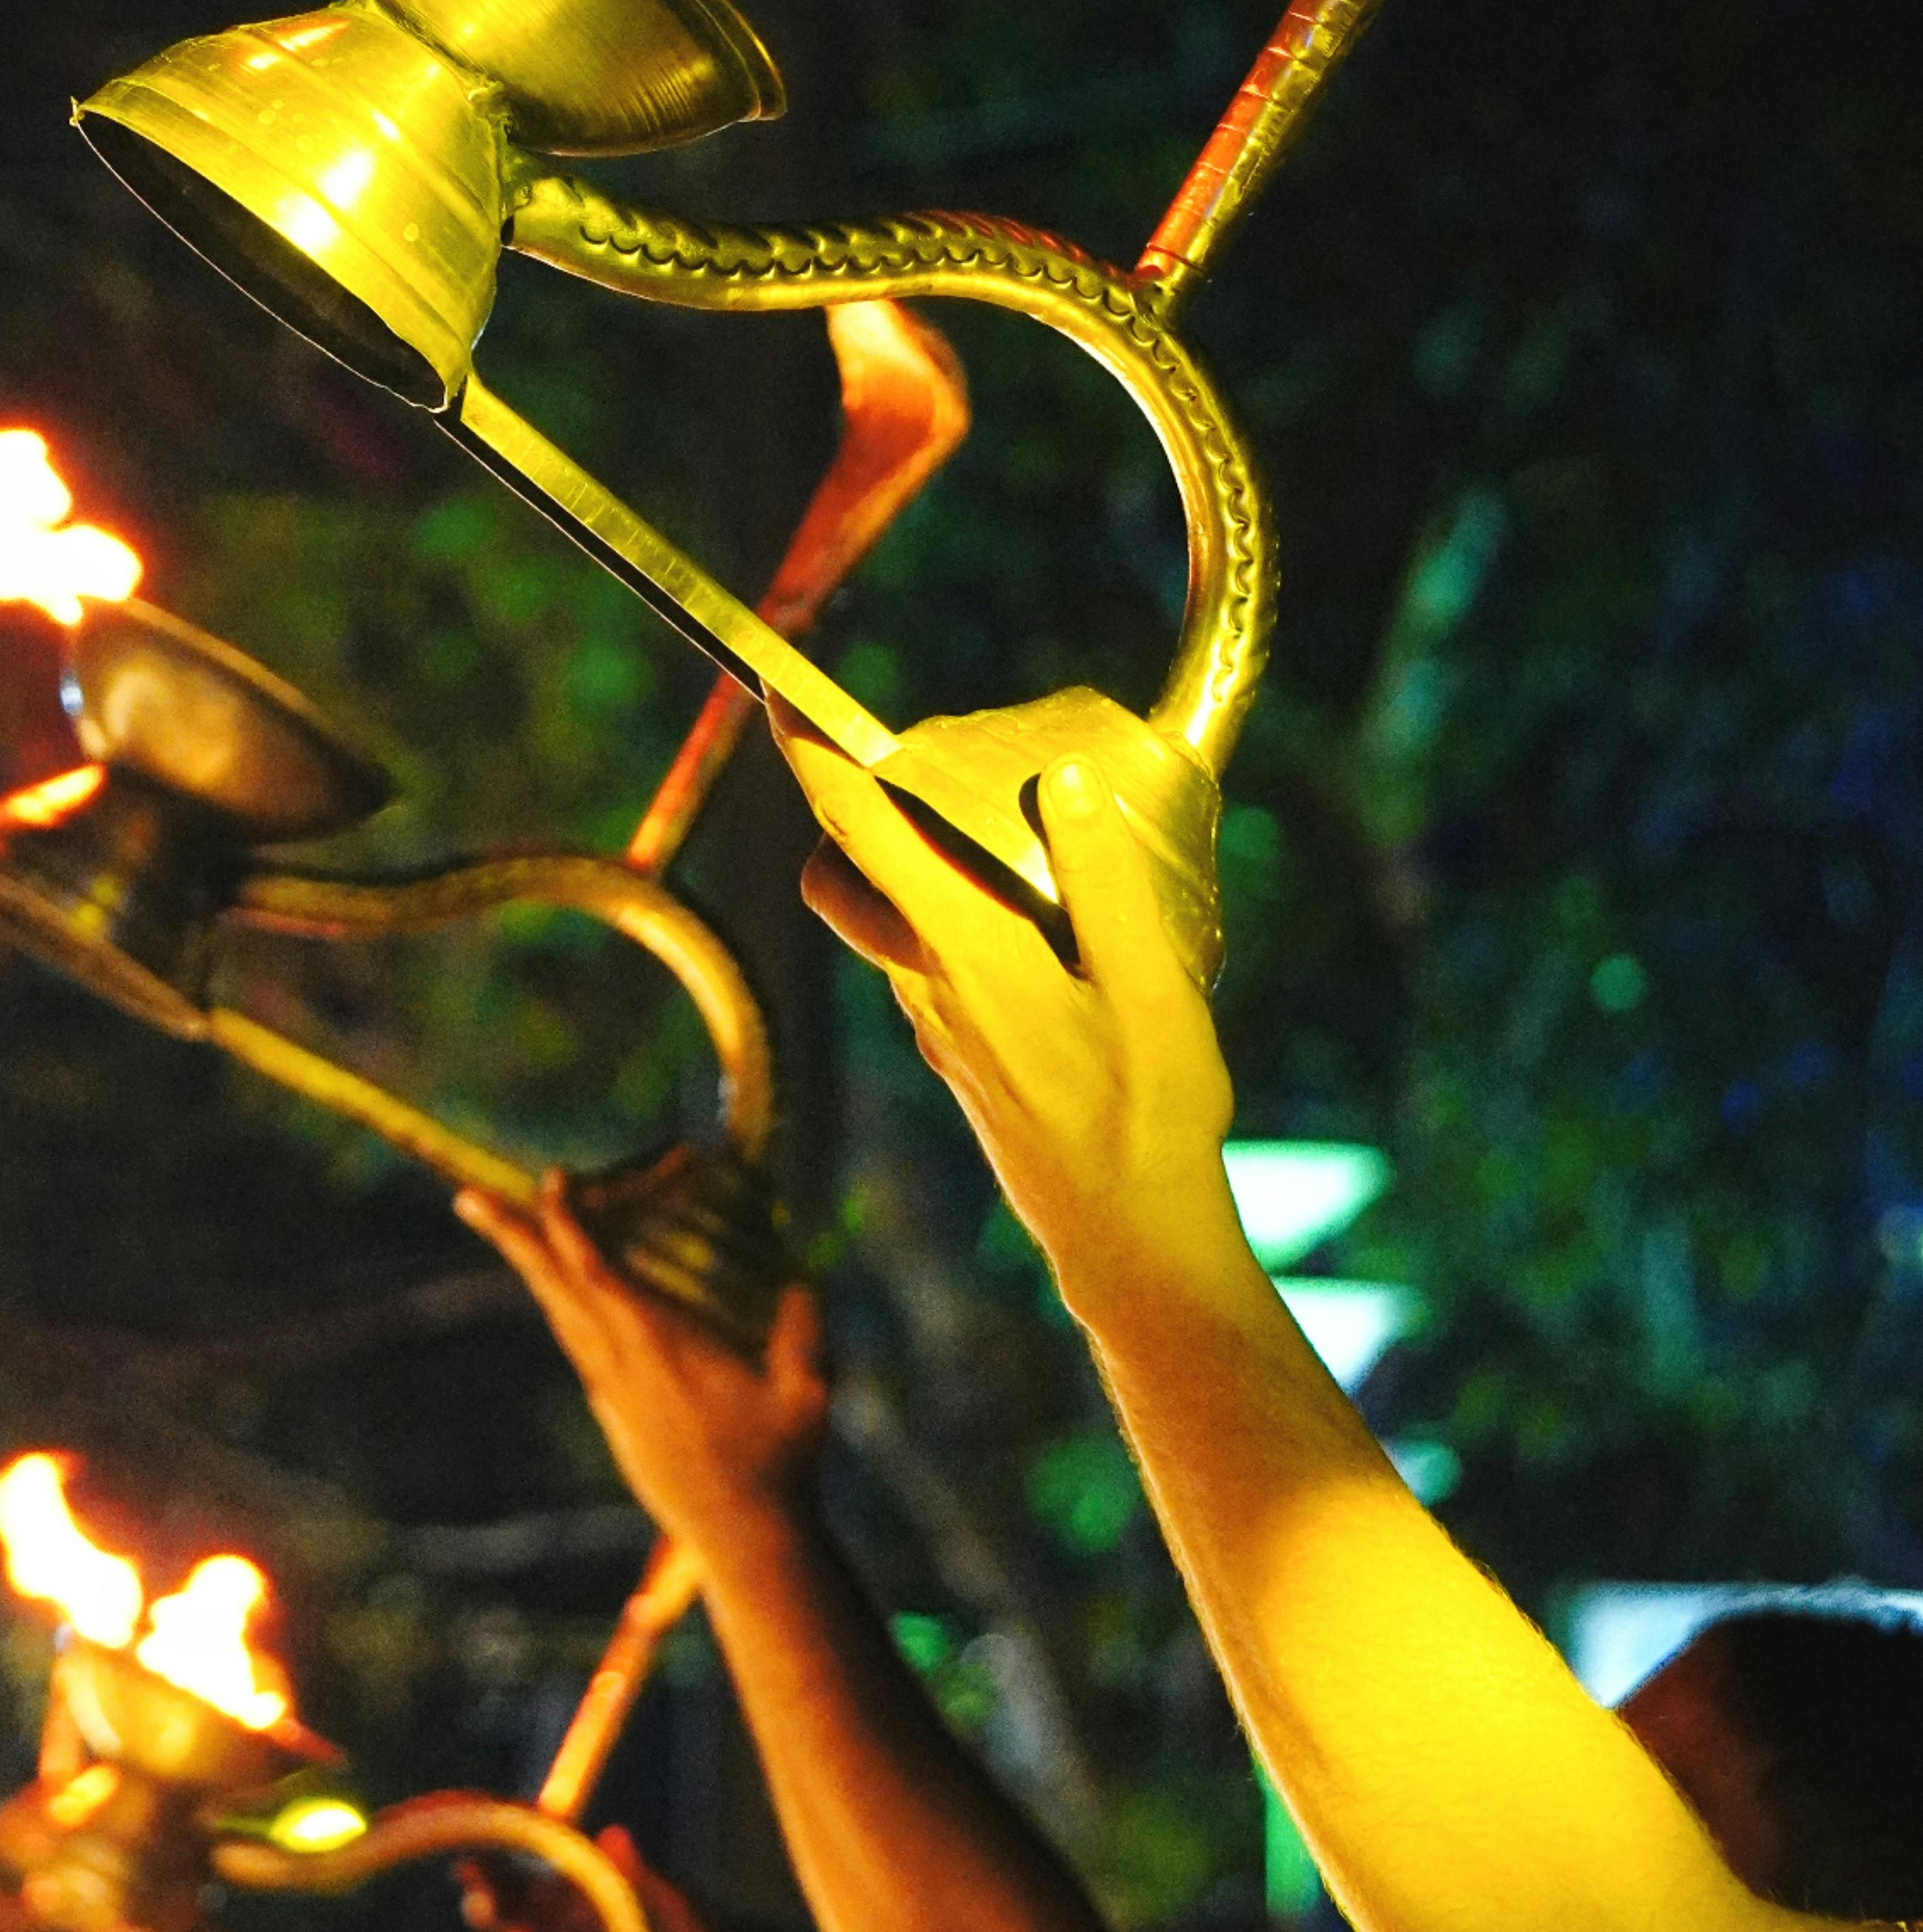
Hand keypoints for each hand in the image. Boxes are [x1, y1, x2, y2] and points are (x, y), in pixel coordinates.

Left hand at [455, 1175, 827, 1544]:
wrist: (742, 1539)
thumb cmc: (778, 1463)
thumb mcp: (806, 1394)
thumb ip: (802, 1333)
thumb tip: (801, 1284)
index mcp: (659, 1346)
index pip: (597, 1271)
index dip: (569, 1222)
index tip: (552, 1179)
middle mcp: (621, 1365)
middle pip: (554, 1287)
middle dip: (512, 1237)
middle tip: (465, 1198)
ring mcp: (611, 1393)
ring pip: (560, 1316)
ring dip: (532, 1269)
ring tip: (504, 1231)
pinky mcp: (614, 1416)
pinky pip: (577, 1346)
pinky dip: (562, 1309)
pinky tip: (563, 1299)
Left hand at [779, 726, 1243, 1316]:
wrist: (1128, 1239)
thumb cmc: (1150, 1115)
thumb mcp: (1153, 988)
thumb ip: (1104, 881)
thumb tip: (1060, 781)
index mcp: (965, 952)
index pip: (862, 831)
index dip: (815, 756)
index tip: (778, 692)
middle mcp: (928, 985)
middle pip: (847, 874)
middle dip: (847, 806)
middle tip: (892, 753)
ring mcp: (938, 1026)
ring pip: (887, 918)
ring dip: (908, 862)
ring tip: (992, 824)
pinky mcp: (961, 1055)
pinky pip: (928, 962)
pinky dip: (948, 917)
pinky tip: (1033, 923)